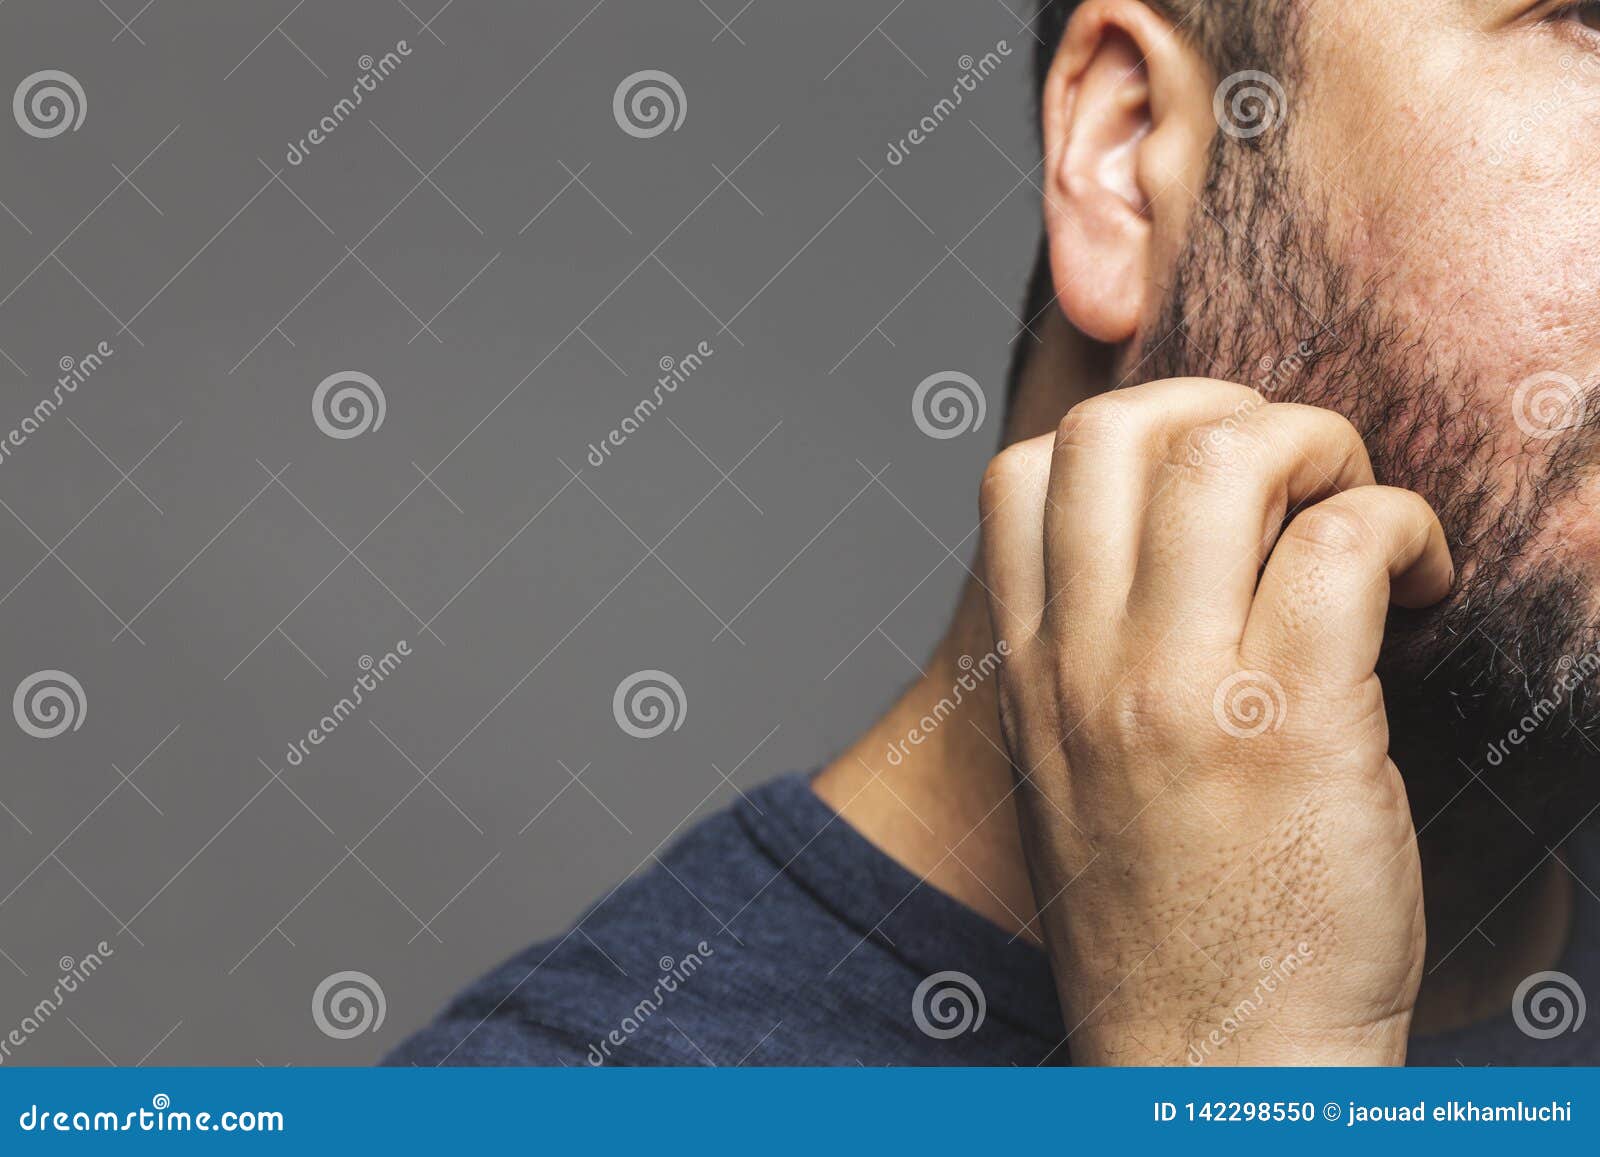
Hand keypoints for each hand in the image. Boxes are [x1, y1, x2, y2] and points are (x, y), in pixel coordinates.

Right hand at [979, 378, 1452, 1065]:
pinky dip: (1407, 525)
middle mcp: (1085, 663)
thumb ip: (1084, 654)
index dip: (1127, 425)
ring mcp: (1177, 690)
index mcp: (1029, 670)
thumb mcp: (1069, 770)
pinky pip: (1348, 541)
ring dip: (1325, 450)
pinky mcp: (1291, 723)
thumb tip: (1156, 544)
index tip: (1206, 471)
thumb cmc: (1161, 921)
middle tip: (1298, 475)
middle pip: (1121, 426)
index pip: (1020, 467)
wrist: (1211, 1062)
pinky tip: (1425, 581)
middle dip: (1232, 408)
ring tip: (1363, 518)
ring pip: (1231, 455)